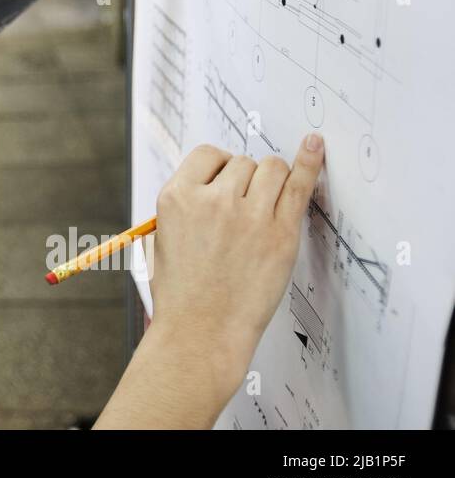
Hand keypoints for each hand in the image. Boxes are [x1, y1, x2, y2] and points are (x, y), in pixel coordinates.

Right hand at [147, 135, 325, 392]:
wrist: (201, 332)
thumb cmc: (180, 293)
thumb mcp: (163, 238)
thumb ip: (187, 205)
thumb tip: (216, 183)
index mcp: (177, 197)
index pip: (208, 155)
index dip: (220, 168)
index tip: (225, 184)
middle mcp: (212, 200)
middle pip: (243, 162)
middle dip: (245, 180)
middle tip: (243, 211)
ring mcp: (249, 215)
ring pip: (271, 168)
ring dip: (271, 179)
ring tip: (266, 205)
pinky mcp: (280, 234)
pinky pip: (299, 186)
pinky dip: (309, 162)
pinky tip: (315, 145)